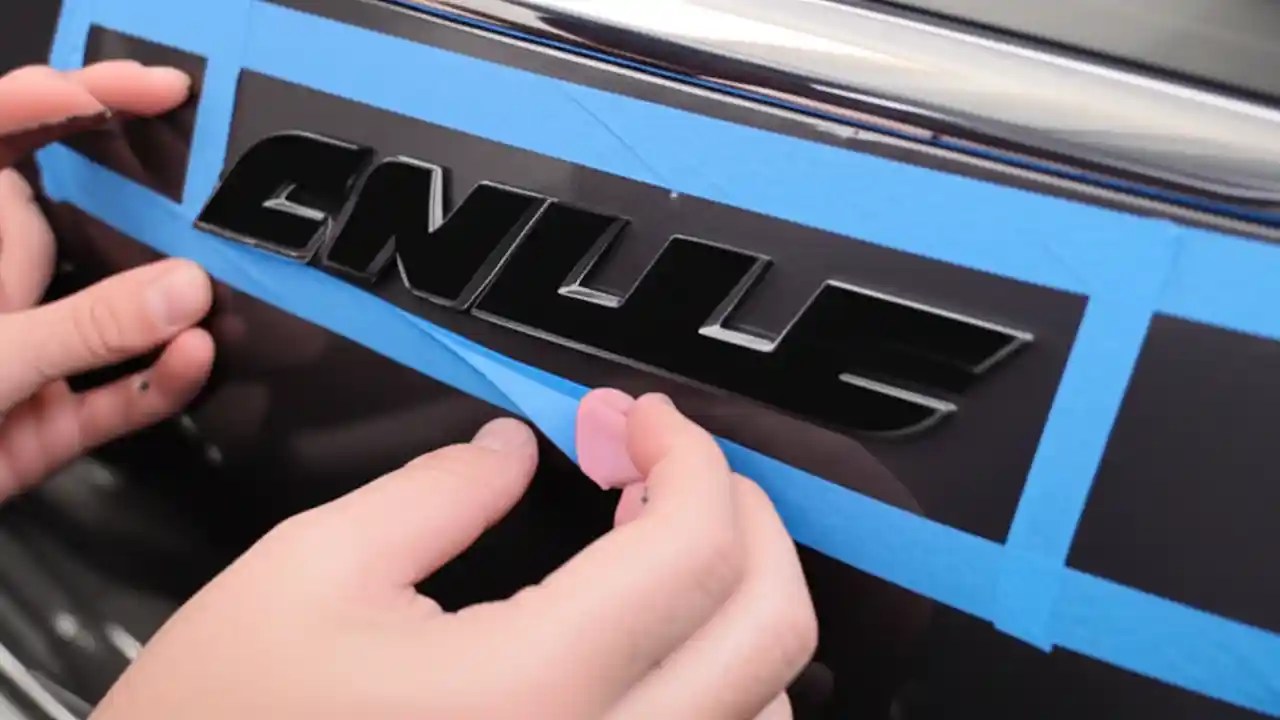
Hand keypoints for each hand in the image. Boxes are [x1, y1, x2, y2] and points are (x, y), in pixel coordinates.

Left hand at [0, 62, 214, 495]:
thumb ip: (88, 328)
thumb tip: (187, 292)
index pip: (9, 132)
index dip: (80, 94)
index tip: (159, 92)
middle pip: (85, 216)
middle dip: (154, 200)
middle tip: (218, 188)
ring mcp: (30, 352)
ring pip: (116, 312)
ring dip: (171, 305)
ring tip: (226, 287)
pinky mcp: (54, 418)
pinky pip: (125, 393)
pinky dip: (163, 382)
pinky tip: (196, 363)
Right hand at [93, 392, 817, 718]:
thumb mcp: (310, 571)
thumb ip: (440, 490)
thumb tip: (516, 449)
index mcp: (529, 690)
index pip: (690, 545)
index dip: (685, 452)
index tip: (638, 417)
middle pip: (773, 628)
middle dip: (743, 515)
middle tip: (669, 464)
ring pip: (766, 707)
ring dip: (737, 601)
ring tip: (657, 544)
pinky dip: (719, 685)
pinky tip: (650, 640)